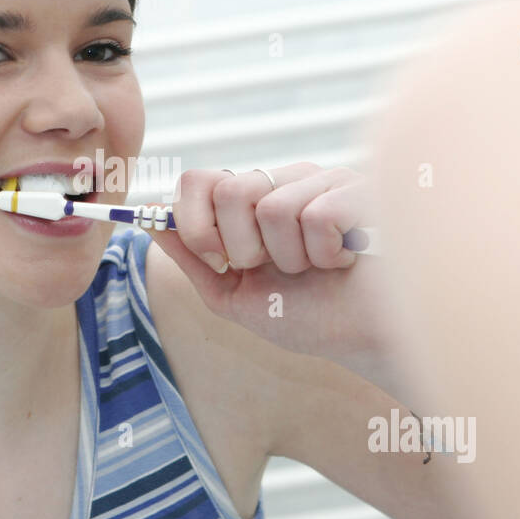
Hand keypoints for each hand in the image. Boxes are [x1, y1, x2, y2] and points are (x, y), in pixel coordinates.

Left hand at [144, 163, 391, 374]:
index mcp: (253, 201)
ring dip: (294, 258)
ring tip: (321, 267)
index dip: (195, 222)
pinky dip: (329, 254)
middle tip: (279, 268)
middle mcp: (285, 180)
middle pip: (231, 190)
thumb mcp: (237, 295)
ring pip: (273, 208)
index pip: (198, 179)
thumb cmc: (312, 317)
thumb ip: (194, 260)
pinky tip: (348, 259)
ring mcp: (325, 179)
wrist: (371, 339)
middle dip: (244, 247)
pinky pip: (318, 215)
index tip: (218, 258)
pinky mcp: (362, 189)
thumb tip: (148, 222)